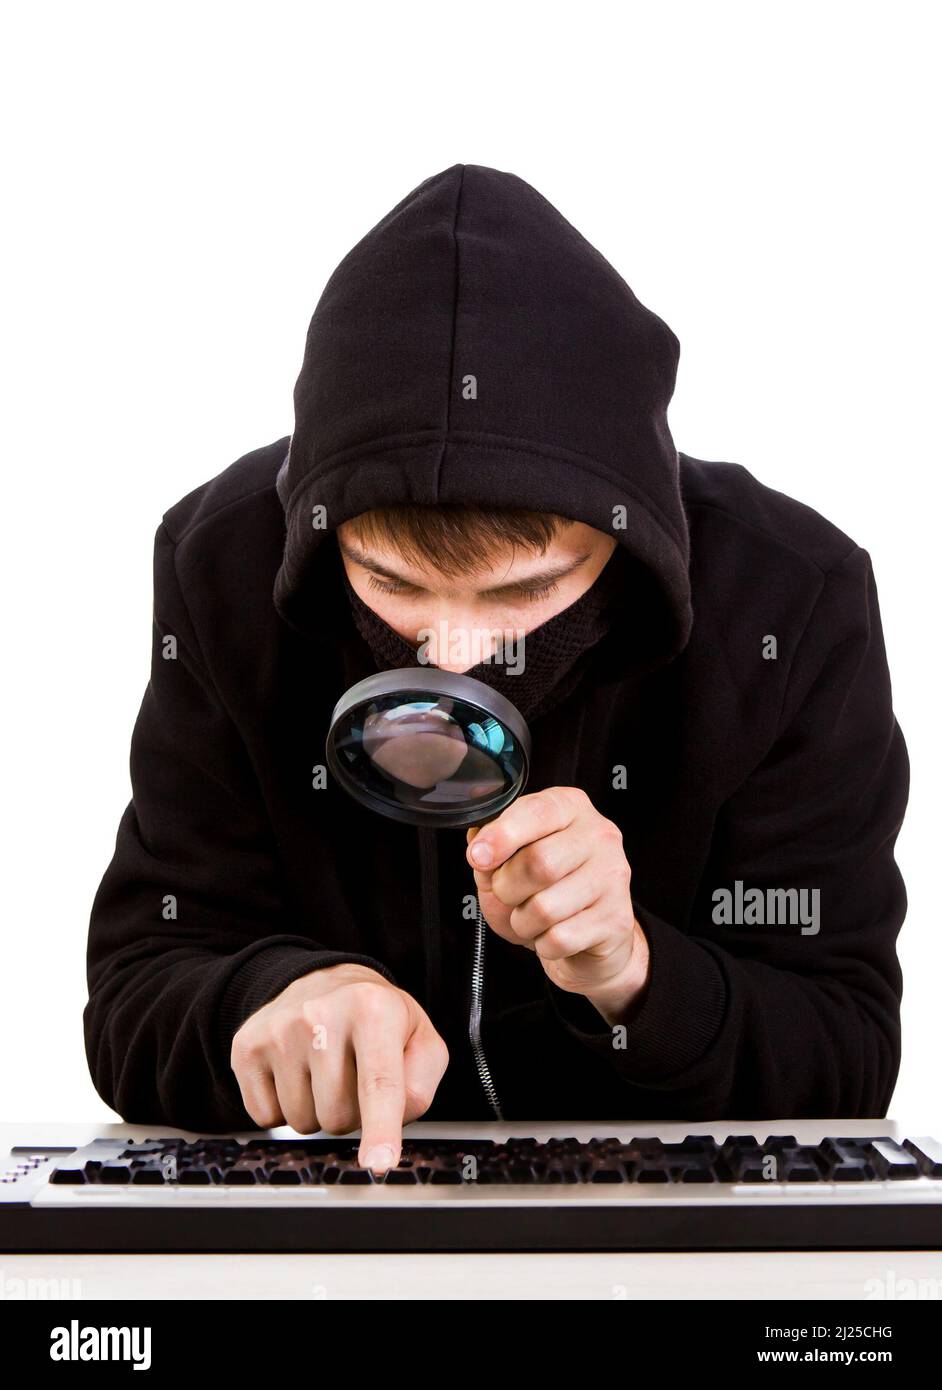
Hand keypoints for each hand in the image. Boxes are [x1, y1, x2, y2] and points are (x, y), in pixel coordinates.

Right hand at [230, 963, 448, 1172]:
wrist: (323, 981)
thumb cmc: (376, 1019)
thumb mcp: (420, 1039)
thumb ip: (420, 1083)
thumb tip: (392, 1121)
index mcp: (372, 1009)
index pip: (379, 1082)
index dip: (381, 1128)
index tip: (379, 1163)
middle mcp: (321, 1014)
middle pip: (339, 1116)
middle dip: (351, 1114)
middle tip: (353, 1076)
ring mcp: (278, 1031)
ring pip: (302, 1121)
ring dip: (317, 1111)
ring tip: (325, 1072)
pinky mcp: (246, 1047)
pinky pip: (266, 1117)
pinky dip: (283, 1109)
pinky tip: (296, 1075)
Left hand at [466, 787, 649, 1025]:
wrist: (585, 939)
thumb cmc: (543, 891)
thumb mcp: (507, 861)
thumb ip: (490, 848)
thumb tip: (479, 847)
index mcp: (570, 807)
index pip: (536, 811)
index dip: (501, 835)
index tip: (478, 856)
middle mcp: (599, 835)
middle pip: (539, 862)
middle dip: (507, 887)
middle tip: (506, 893)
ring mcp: (612, 877)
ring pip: (546, 908)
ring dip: (522, 921)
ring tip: (530, 917)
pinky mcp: (617, 918)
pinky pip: (560, 938)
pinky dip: (543, 944)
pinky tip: (551, 934)